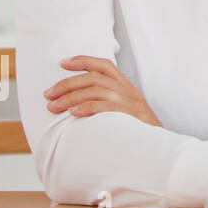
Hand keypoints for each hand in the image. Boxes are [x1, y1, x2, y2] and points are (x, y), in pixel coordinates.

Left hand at [44, 56, 162, 127]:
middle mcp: (127, 90)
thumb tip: (76, 105)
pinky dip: (87, 108)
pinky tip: (73, 114)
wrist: (159, 146)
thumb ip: (107, 103)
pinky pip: (105, 107)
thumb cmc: (136, 131)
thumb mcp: (125, 110)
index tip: (63, 63)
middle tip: (48, 94)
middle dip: (67, 84)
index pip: (104, 65)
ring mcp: (128, 102)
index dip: (83, 61)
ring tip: (53, 107)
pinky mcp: (128, 115)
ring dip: (70, 97)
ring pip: (96, 90)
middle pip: (93, 77)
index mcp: (125, 86)